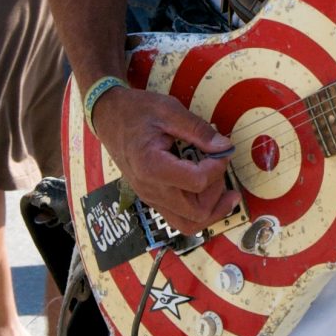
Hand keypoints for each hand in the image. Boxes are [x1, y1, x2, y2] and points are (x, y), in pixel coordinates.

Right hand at [92, 83, 239, 235]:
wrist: (108, 117)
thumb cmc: (135, 111)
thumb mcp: (169, 111)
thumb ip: (198, 130)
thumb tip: (224, 147)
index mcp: (152, 166)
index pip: (198, 182)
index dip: (218, 168)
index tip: (221, 151)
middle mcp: (150, 189)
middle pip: (196, 213)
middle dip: (218, 193)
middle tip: (221, 169)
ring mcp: (150, 197)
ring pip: (188, 224)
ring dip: (212, 211)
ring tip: (227, 194)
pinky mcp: (153, 198)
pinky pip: (179, 217)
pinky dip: (199, 211)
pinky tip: (210, 194)